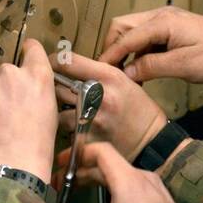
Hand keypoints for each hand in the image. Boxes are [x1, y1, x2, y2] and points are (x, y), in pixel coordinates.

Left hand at [0, 38, 57, 179]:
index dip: (28, 51)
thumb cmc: (36, 146)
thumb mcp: (50, 112)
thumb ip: (37, 89)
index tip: (25, 52)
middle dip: (3, 89)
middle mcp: (8, 74)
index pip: (32, 48)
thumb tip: (27, 86)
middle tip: (7, 114)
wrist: (12, 168)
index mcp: (35, 76)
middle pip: (3, 73)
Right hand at [49, 143, 202, 202]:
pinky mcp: (161, 200)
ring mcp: (155, 188)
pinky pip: (132, 185)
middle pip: (108, 163)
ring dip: (96, 181)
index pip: (101, 150)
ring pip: (120, 175)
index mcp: (130, 182)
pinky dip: (112, 189)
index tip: (58, 166)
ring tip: (75, 197)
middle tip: (59, 188)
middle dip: (82, 172)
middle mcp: (144, 178)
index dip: (78, 153)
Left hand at [51, 51, 167, 162]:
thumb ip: (97, 73)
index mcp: (108, 76)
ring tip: (71, 111)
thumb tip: (69, 67)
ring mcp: (90, 119)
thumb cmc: (139, 110)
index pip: (68, 61)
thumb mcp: (124, 81)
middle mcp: (98, 95)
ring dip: (59, 111)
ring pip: (57, 110)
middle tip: (59, 90)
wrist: (151, 141)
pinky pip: (65, 130)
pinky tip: (76, 128)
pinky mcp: (86, 139)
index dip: (54, 62)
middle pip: (57, 86)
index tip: (51, 64)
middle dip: (55, 88)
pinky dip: (67, 129)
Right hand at [98, 5, 202, 82]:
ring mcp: (165, 20)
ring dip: (125, 50)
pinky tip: (141, 69)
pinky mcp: (171, 28)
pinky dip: (138, 51)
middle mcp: (160, 16)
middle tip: (110, 71)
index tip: (99, 72)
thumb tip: (126, 72)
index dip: (110, 55)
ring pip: (132, 30)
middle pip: (122, 26)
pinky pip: (145, 36)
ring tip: (125, 74)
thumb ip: (152, 67)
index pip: (125, 37)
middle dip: (112, 47)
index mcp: (162, 22)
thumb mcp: (183, 66)